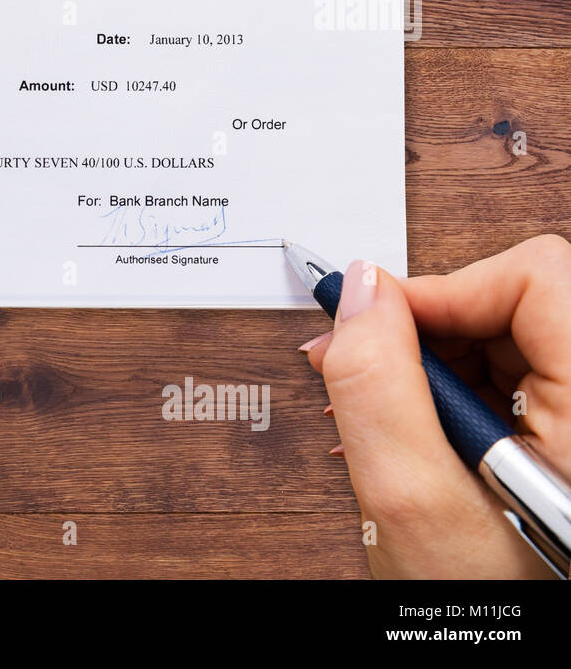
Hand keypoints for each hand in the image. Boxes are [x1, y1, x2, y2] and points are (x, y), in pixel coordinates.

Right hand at [301, 235, 570, 577]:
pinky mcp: (563, 435)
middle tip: (359, 363)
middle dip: (424, 328)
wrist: (505, 646)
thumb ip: (378, 384)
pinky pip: (504, 376)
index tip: (374, 320)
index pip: (533, 278)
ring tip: (383, 413)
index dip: (442, 289)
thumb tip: (360, 291)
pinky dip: (446, 392)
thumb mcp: (410, 497)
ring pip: (502, 336)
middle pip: (513, 301)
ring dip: (429, 363)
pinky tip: (412, 429)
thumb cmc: (481, 608)